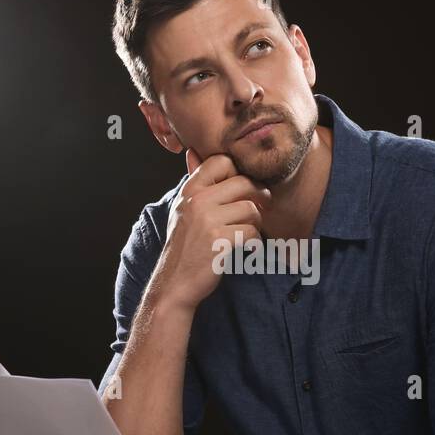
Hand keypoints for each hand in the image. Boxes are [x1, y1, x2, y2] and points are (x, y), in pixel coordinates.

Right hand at [153, 148, 272, 312]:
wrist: (175, 282)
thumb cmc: (185, 246)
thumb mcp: (182, 209)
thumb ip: (194, 182)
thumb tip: (192, 152)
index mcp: (190, 190)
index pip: (222, 161)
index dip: (238, 172)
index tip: (241, 190)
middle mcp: (197, 200)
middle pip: (244, 182)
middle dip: (257, 196)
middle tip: (260, 209)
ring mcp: (208, 220)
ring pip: (251, 208)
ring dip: (256, 222)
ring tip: (247, 232)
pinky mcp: (219, 240)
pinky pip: (252, 231)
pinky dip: (254, 241)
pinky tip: (244, 247)